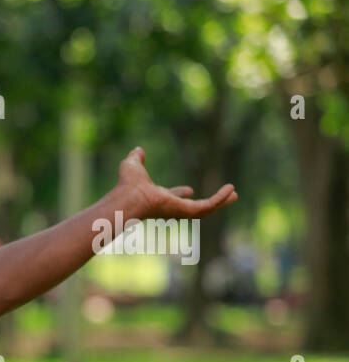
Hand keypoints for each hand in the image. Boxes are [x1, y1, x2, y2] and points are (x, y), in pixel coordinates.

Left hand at [116, 146, 236, 220]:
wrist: (128, 198)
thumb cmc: (127, 184)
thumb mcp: (132, 165)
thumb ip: (136, 158)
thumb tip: (138, 149)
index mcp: (158, 198)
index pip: (172, 198)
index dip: (179, 194)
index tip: (189, 190)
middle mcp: (169, 207)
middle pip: (193, 207)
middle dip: (208, 203)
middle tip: (222, 197)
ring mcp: (179, 211)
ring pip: (205, 209)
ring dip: (220, 202)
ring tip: (234, 194)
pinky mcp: (186, 211)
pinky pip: (207, 206)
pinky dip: (220, 199)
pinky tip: (231, 190)